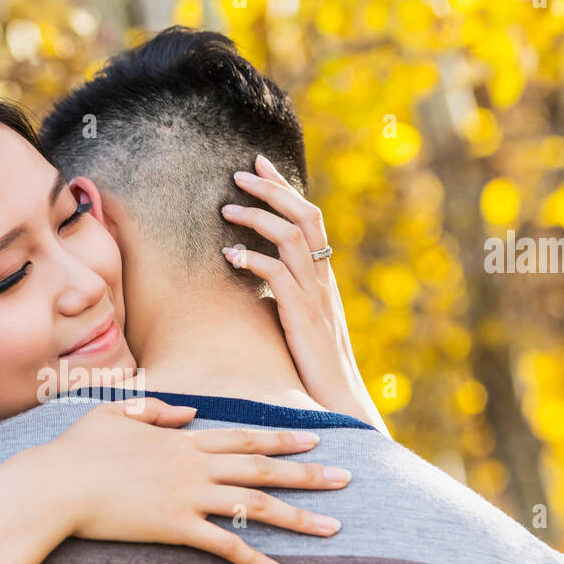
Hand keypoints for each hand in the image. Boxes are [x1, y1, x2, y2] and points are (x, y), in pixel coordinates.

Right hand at [35, 397, 350, 563]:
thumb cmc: (74, 451)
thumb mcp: (113, 414)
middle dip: (308, 474)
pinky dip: (254, 560)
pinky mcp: (174, 527)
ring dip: (297, 517)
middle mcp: (192, 464)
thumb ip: (153, 410)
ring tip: (333, 528)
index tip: (313, 441)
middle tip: (347, 479)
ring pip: (255, 506)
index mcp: (181, 440)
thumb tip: (187, 413)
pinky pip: (224, 546)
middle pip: (262, 469)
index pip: (243, 438)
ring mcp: (186, 495)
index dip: (281, 441)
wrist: (53, 484)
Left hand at [219, 155, 390, 437]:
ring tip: (226, 209)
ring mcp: (314, 295)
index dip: (284, 188)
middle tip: (240, 170)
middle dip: (273, 189)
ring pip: (293, 238)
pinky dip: (254, 260)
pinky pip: (279, 276)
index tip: (258, 164)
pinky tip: (229, 255)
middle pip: (304, 216)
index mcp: (322, 275)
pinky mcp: (302, 316)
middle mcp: (322, 278)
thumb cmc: (312, 364)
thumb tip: (256, 276)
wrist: (337, 399)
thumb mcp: (296, 320)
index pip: (308, 217)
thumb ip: (282, 294)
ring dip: (258, 218)